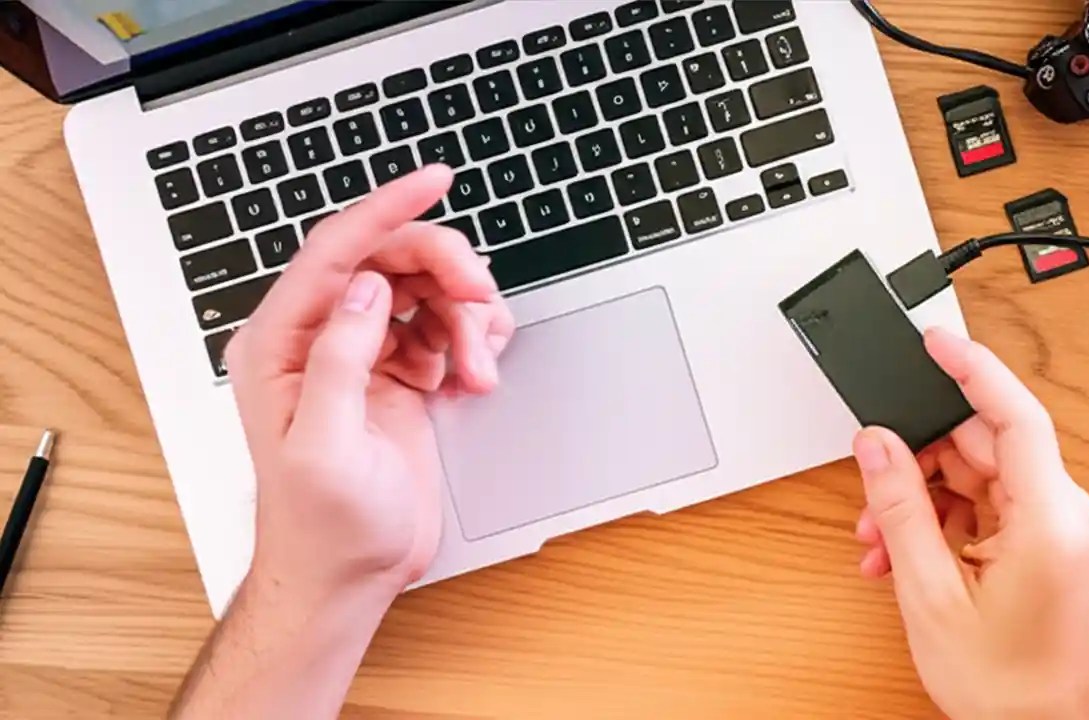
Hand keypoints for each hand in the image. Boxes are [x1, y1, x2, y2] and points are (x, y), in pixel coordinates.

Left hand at [224, 165, 513, 606]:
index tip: (435, 180)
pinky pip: (442, 327)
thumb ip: (339, 358)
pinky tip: (472, 376)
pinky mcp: (396, 374)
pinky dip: (469, 340)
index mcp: (281, 344)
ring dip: (464, 319)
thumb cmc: (324, 526)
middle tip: (479, 302)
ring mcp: (361, 354)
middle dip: (445, 273)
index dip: (387, 208)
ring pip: (424, 292)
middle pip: (389, 261)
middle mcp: (319, 338)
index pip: (335, 249)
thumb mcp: (325, 447)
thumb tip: (364, 286)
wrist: (349, 575)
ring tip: (477, 370)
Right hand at [852, 328, 1088, 719]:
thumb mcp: (929, 590)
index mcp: (1047, 518)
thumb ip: (900, 508)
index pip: (1015, 415)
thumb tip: (876, 444)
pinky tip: (899, 549)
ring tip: (879, 540)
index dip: (973, 369)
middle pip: (978, 443)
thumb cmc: (1002, 679)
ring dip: (917, 497)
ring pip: (971, 473)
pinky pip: (978, 501)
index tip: (935, 341)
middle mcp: (1058, 511)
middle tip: (870, 485)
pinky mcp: (1036, 537)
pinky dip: (935, 517)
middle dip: (915, 459)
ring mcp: (1048, 523)